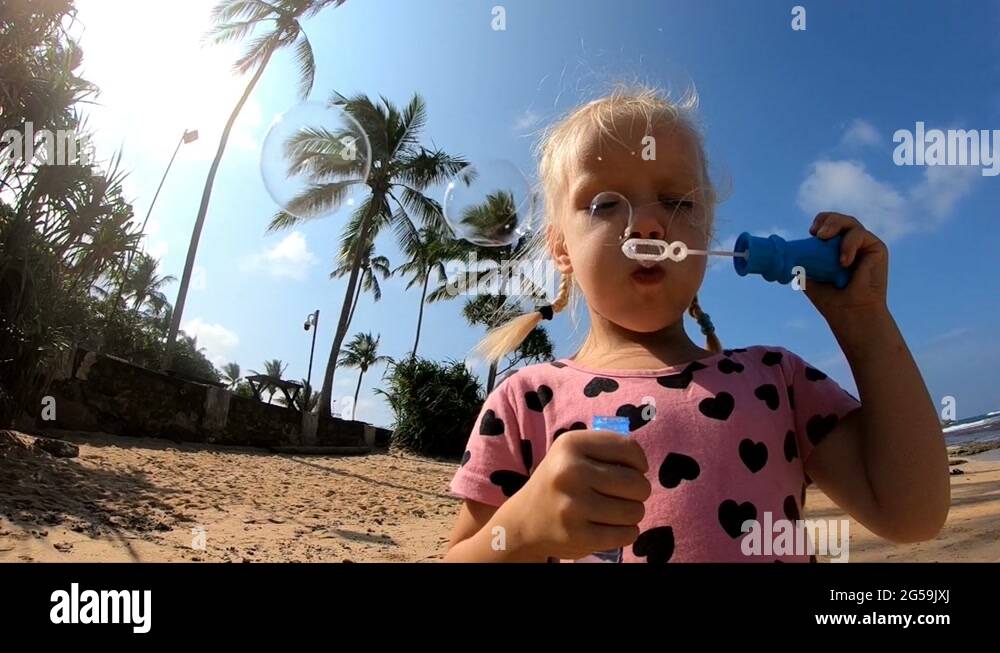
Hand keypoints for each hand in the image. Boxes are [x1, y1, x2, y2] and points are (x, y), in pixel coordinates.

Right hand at [496, 429, 650, 560]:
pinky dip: (627, 532)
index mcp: (570, 444)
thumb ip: (605, 450)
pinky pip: (627, 534)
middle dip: (639, 490)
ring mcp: (573, 506)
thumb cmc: (558, 483)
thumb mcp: (572, 454)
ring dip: (633, 512)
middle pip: (636, 482)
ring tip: (616, 511)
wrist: (523, 522)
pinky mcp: (578, 536)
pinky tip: (613, 526)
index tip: (632, 469)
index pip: (629, 448)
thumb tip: (641, 465)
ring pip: (635, 511)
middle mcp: (570, 472)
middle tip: (624, 494)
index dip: (639, 462)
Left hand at [804, 212, 889, 320]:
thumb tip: (782, 254)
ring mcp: (864, 245)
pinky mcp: (877, 248)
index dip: (820, 223)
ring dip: (835, 226)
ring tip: (823, 238)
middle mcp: (850, 244)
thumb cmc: (830, 299)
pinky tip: (843, 261)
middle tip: (816, 233)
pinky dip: (849, 244)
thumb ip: (801, 262)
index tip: (810, 232)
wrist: (849, 314)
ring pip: (851, 223)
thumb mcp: (809, 276)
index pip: (828, 225)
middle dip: (827, 220)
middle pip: (839, 220)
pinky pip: (861, 235)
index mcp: (835, 248)